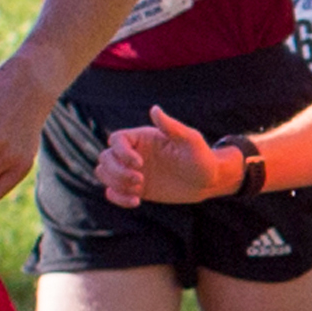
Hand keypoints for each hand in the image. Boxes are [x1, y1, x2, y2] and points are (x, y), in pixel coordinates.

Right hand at [96, 106, 225, 206]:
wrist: (207, 181)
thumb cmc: (201, 157)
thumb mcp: (190, 140)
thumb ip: (171, 126)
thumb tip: (154, 109)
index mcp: (142, 138)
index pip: (116, 140)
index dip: (121, 152)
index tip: (140, 163)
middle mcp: (133, 153)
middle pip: (105, 158)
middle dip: (117, 171)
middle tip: (140, 179)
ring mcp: (132, 172)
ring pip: (104, 174)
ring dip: (115, 183)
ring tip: (137, 190)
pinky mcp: (136, 189)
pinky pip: (113, 192)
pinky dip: (117, 198)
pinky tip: (136, 201)